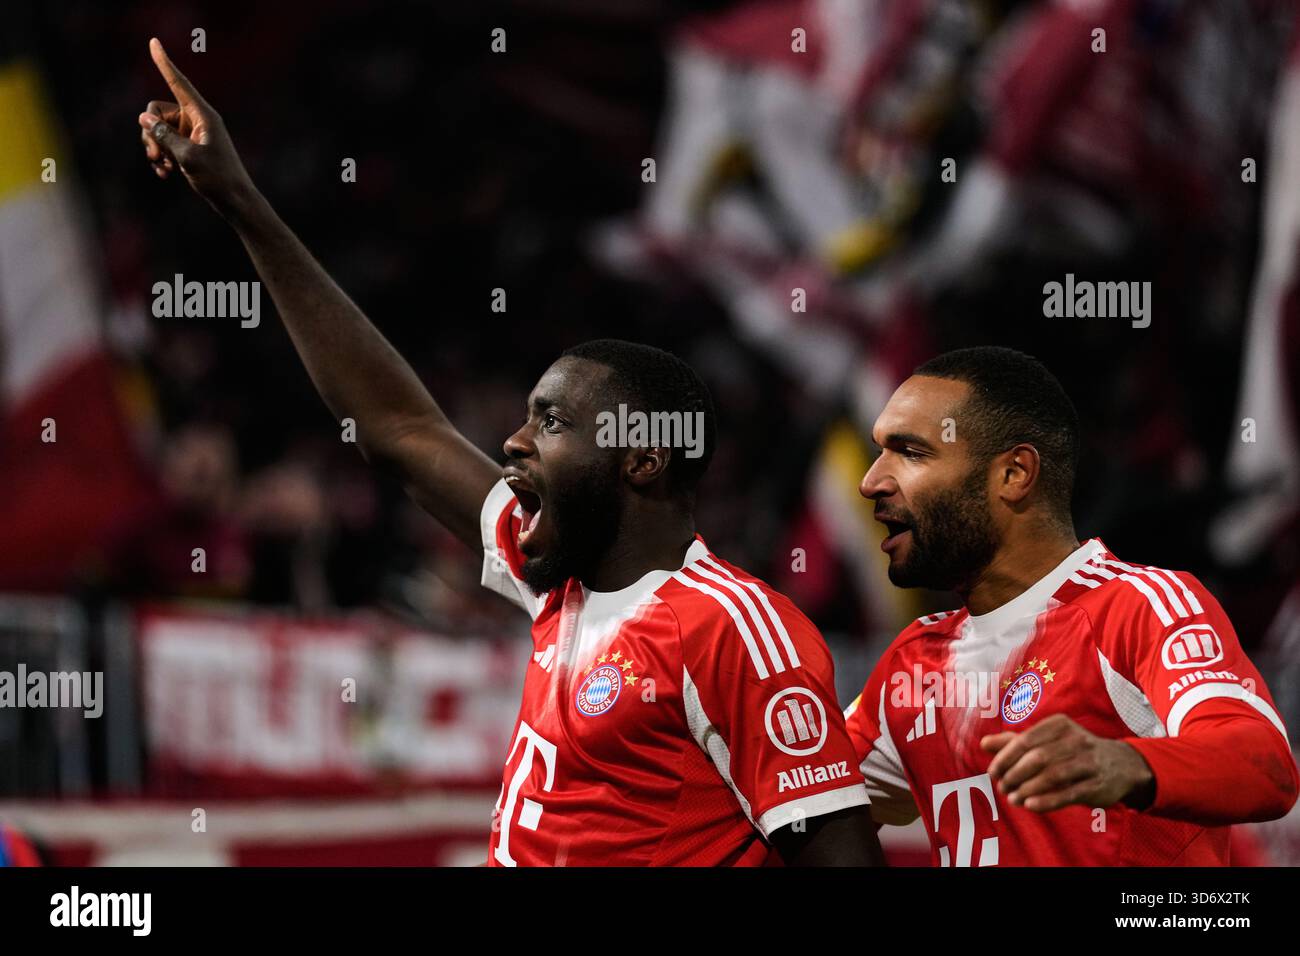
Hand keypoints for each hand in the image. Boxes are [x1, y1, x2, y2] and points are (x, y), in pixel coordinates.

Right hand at [137, 38, 255, 217]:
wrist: (235, 202)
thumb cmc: (218, 178)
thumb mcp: (187, 156)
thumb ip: (164, 135)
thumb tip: (143, 117)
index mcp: (202, 115)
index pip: (178, 82)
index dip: (164, 63)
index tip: (154, 42)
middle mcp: (196, 120)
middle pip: (157, 111)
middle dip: (149, 131)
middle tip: (154, 155)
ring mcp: (191, 134)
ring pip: (157, 130)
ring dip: (154, 148)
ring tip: (162, 168)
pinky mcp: (188, 148)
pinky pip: (164, 144)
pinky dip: (161, 158)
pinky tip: (165, 175)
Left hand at [981, 713, 1154, 812]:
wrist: (1122, 765)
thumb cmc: (1074, 750)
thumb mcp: (1047, 740)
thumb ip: (1015, 741)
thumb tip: (983, 743)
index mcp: (1059, 725)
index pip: (1025, 740)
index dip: (1005, 757)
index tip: (993, 772)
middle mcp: (1075, 740)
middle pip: (1037, 757)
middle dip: (1015, 774)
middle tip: (1002, 787)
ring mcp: (1088, 762)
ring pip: (1052, 775)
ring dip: (1028, 789)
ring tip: (1012, 798)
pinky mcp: (1097, 784)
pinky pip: (1068, 793)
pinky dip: (1047, 800)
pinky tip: (1030, 805)